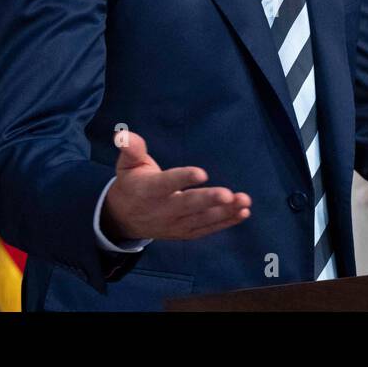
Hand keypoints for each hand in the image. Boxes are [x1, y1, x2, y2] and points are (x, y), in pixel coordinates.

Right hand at [101, 129, 250, 241]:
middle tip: (228, 195)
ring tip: (244, 202)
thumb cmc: (132, 184)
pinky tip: (243, 213)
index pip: (167, 183)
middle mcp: (162, 210)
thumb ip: (131, 149)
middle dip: (208, 200)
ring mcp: (175, 224)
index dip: (183, 178)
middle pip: (188, 205)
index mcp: (148, 190)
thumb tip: (123, 134)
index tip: (202, 173)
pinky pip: (207, 229)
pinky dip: (225, 222)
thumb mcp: (127, 165)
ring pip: (201, 219)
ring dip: (224, 212)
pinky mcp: (185, 232)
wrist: (123, 219)